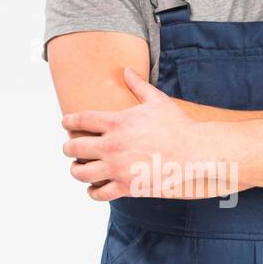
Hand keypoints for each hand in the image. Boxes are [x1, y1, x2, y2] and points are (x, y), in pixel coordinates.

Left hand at [61, 66, 212, 200]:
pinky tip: (95, 186)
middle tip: (70, 147)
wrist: (196, 153)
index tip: (66, 123)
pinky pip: (99, 193)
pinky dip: (93, 191)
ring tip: (80, 167)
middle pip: (73, 148)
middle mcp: (112, 146)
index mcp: (116, 123)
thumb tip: (127, 70)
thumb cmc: (178, 126)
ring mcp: (118, 168)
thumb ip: (138, 85)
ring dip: (77, 170)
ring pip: (81, 173)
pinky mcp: (127, 187)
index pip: (79, 120)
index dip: (68, 121)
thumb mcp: (157, 100)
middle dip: (68, 147)